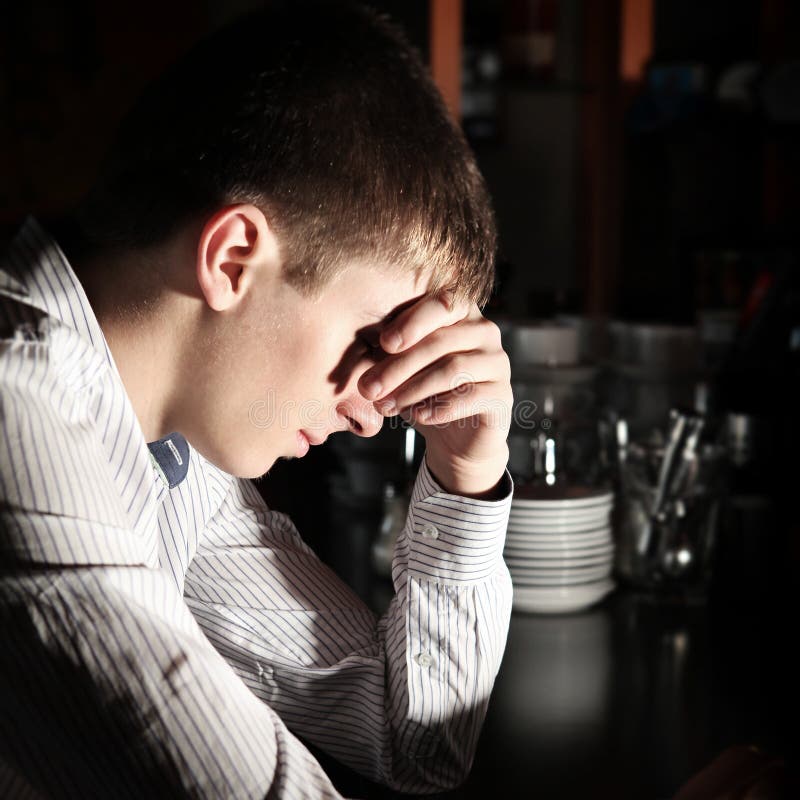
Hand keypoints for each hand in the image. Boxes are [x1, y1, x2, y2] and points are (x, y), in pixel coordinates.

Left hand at [358, 292, 511, 497]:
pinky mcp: (503, 396)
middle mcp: (484, 331)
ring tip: (385, 406)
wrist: (456, 438)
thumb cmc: (424, 393)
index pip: (442, 302)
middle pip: (440, 341)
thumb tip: (358, 343)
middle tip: (368, 388)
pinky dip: (439, 408)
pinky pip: (470, 397)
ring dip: (412, 389)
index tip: (384, 343)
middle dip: (398, 366)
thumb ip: (388, 351)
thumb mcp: (401, 368)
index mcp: (460, 312)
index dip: (412, 321)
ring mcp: (497, 363)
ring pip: (452, 369)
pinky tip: (418, 417)